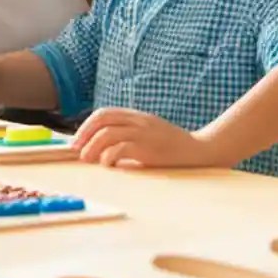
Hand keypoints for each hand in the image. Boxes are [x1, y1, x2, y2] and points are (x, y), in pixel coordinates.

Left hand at [72, 107, 216, 168]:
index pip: (104, 113)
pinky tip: (106, 165)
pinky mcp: (149, 148)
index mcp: (137, 116)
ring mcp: (144, 133)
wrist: (200, 150)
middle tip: (77, 151)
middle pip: (102, 119)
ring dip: (92, 146)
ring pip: (108, 133)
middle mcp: (138, 121)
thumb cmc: (173, 147)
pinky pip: (122, 147)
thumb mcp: (149, 134)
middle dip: (84, 134)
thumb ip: (130, 135)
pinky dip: (109, 155)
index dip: (86, 125)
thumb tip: (101, 148)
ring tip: (87, 160)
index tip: (78, 141)